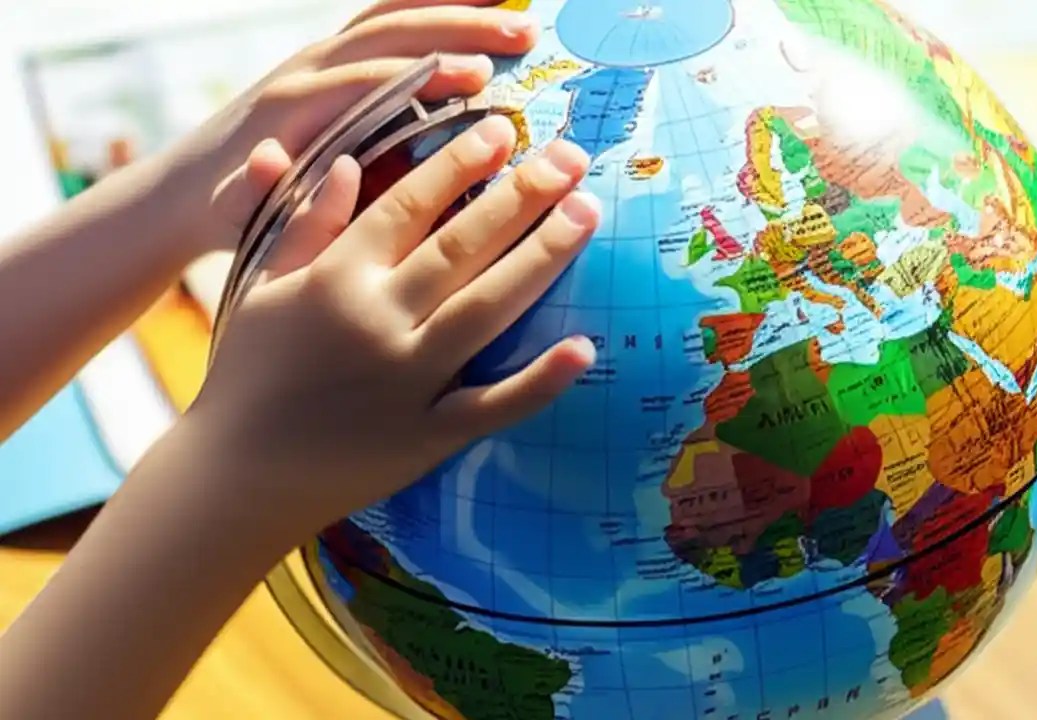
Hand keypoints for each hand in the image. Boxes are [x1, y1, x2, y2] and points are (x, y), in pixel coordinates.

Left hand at [162, 0, 540, 257]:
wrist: (186, 188)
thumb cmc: (222, 215)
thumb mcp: (232, 214)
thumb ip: (253, 189)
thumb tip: (269, 159)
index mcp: (293, 108)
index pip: (367, 79)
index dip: (424, 76)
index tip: (481, 80)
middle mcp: (306, 69)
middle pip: (390, 33)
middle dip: (457, 29)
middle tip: (521, 37)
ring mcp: (319, 58)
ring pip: (392, 15)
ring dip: (455, 7)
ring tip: (518, 11)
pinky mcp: (331, 59)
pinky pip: (388, 21)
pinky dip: (434, 5)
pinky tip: (483, 5)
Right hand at [189, 114, 598, 545]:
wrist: (233, 478)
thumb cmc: (245, 374)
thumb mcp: (260, 286)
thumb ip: (305, 224)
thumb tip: (343, 163)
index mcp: (335, 279)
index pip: (409, 206)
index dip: (460, 163)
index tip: (505, 128)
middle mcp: (376, 321)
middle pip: (461, 246)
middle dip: (521, 196)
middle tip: (570, 157)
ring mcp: (407, 381)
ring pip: (486, 308)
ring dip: (541, 258)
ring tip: (587, 213)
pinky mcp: (428, 437)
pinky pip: (492, 407)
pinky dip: (538, 381)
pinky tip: (584, 347)